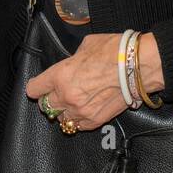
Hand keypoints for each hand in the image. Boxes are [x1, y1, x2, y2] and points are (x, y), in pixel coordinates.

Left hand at [26, 32, 165, 130]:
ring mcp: (81, 111)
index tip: (38, 86)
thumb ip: (72, 59)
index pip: (34, 89)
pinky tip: (83, 110)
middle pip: (45, 106)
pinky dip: (77, 120)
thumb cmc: (114, 52)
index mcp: (60, 75)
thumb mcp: (85, 46)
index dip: (36, 86)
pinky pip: (78, 126)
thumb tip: (72, 64)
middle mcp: (67, 96)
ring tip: (72, 103)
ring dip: (63, 111)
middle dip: (49, 99)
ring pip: (60, 119)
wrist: (138, 66)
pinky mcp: (95, 121)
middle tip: (56, 94)